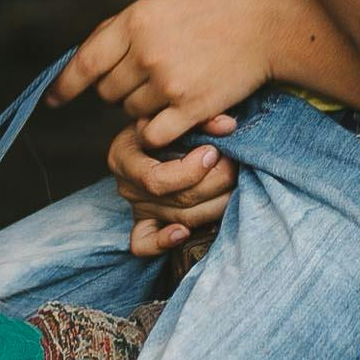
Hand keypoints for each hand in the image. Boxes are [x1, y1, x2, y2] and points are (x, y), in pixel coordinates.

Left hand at [49, 0, 281, 144]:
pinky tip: (173, 115)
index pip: (85, 61)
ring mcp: (168, 83)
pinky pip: (153, 134)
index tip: (53, 100)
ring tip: (174, 84)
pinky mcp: (191, 109)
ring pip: (132, 112)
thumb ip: (130, 23)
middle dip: (121, 88)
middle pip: (108, 92)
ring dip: (144, 106)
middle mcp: (146, 53)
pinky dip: (157, 130)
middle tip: (149, 76)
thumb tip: (95, 51)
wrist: (269, 22)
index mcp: (136, 20)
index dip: (65, 84)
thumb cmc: (218, 3)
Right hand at [107, 114, 239, 257]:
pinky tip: (184, 234)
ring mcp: (135, 207)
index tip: (213, 152)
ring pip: (179, 220)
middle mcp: (126, 184)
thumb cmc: (170, 123)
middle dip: (213, 184)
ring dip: (215, 205)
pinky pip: (143, 244)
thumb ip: (202, 119)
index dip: (190, 171)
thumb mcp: (179, 115)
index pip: (155, 178)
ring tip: (234, 183)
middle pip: (175, 200)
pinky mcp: (144, 224)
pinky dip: (164, 242)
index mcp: (124, 154)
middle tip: (234, 165)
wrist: (160, 135)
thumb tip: (227, 126)